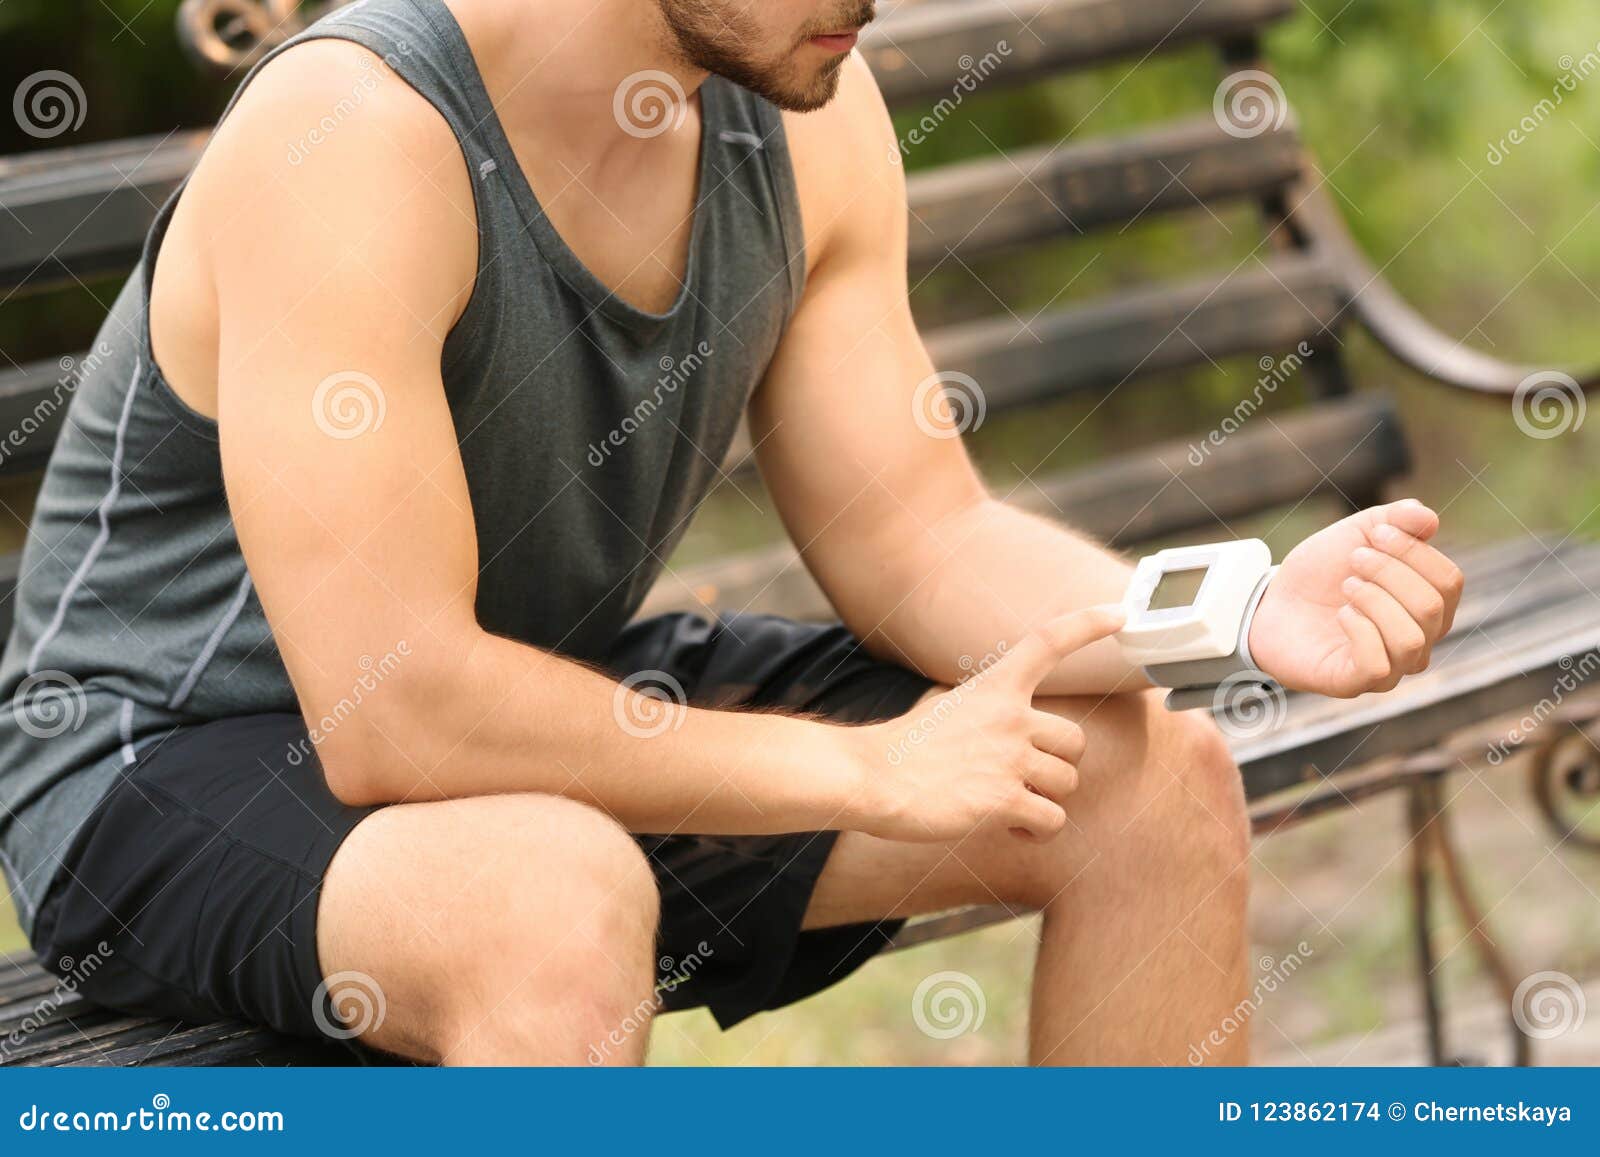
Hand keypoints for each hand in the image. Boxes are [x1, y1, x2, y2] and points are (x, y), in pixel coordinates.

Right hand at [846, 607, 1125, 842]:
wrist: (871, 778)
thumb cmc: (902, 747)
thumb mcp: (942, 704)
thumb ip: (979, 705)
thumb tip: (988, 711)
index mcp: (995, 687)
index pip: (1048, 643)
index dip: (1087, 624)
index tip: (1119, 613)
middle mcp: (1010, 717)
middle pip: (1075, 742)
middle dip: (1057, 765)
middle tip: (1025, 779)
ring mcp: (1009, 758)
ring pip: (1066, 784)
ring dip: (1044, 800)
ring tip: (1011, 808)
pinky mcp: (1003, 800)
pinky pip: (1051, 820)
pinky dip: (1036, 831)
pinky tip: (1012, 829)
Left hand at [1247, 500, 1463, 696]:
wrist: (1272, 601)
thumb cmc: (1323, 573)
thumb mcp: (1358, 533)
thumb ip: (1397, 518)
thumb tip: (1428, 519)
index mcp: (1430, 605)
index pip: (1449, 581)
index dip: (1413, 550)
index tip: (1374, 534)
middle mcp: (1421, 640)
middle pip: (1431, 606)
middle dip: (1389, 572)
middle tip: (1353, 559)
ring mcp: (1392, 667)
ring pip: (1411, 639)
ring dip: (1374, 600)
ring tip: (1347, 586)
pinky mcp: (1357, 684)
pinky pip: (1378, 664)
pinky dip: (1359, 629)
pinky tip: (1341, 614)